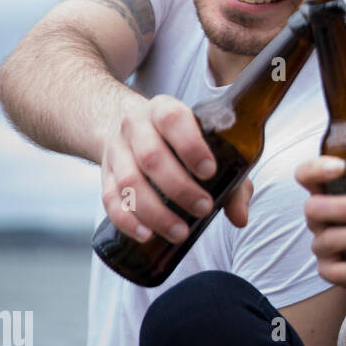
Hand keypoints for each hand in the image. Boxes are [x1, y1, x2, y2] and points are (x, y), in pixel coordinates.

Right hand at [99, 93, 250, 243]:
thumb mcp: (206, 144)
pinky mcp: (104, 175)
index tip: (210, 172)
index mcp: (164, 110)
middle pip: (151, 157)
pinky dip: (128, 220)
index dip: (191, 146)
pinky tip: (147, 235)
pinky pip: (109, 199)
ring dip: (155, 212)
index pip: (173, 120)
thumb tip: (241, 218)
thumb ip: (232, 179)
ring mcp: (116, 151)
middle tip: (203, 208)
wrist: (129, 127)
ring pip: (128, 182)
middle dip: (179, 188)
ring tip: (180, 232)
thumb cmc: (180, 139)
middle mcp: (135, 126)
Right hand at [295, 155, 345, 287]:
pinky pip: (336, 271)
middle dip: (345, 207)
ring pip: (329, 239)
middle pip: (315, 207)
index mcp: (328, 191)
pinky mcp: (330, 270)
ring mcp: (322, 244)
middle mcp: (319, 217)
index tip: (341, 166)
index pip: (307, 175)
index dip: (317, 168)